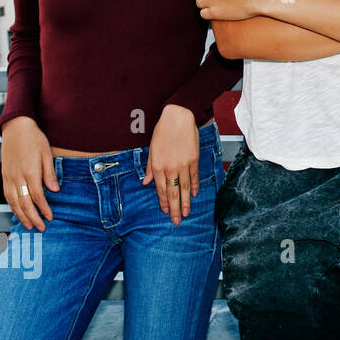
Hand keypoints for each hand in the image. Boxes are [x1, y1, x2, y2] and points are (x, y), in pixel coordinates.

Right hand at [0, 116, 58, 230]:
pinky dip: (12, 206)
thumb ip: (50, 173)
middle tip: (41, 228)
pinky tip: (18, 213)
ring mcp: (8, 177)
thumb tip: (55, 190)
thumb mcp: (47, 153)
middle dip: (32, 217)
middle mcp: (17, 177)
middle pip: (24, 203)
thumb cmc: (34, 139)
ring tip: (29, 226)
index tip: (50, 217)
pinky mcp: (4, 176)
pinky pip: (7, 195)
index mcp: (29, 171)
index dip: (43, 208)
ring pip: (13, 201)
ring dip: (21, 215)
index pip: (37, 196)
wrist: (16, 128)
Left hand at [142, 105, 199, 223]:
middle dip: (174, 208)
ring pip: (184, 188)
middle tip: (176, 221)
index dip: (163, 201)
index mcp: (158, 166)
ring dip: (185, 202)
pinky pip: (194, 177)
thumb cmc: (162, 131)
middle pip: (172, 192)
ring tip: (186, 213)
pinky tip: (194, 195)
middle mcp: (170, 168)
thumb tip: (145, 182)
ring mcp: (183, 165)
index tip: (165, 211)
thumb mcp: (151, 149)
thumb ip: (149, 167)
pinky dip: (194, 186)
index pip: (160, 189)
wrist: (178, 118)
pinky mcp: (194, 160)